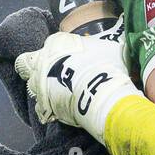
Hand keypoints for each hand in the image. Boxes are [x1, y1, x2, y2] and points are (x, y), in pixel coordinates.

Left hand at [14, 18, 139, 141]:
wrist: (101, 93)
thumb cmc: (106, 66)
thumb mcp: (114, 50)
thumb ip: (110, 48)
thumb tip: (126, 45)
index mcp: (56, 43)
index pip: (49, 45)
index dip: (57, 54)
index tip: (67, 60)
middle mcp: (41, 60)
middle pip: (28, 63)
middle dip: (38, 69)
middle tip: (53, 76)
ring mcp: (39, 83)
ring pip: (31, 84)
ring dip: (41, 88)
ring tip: (56, 94)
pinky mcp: (42, 104)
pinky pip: (40, 107)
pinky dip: (47, 109)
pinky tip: (58, 111)